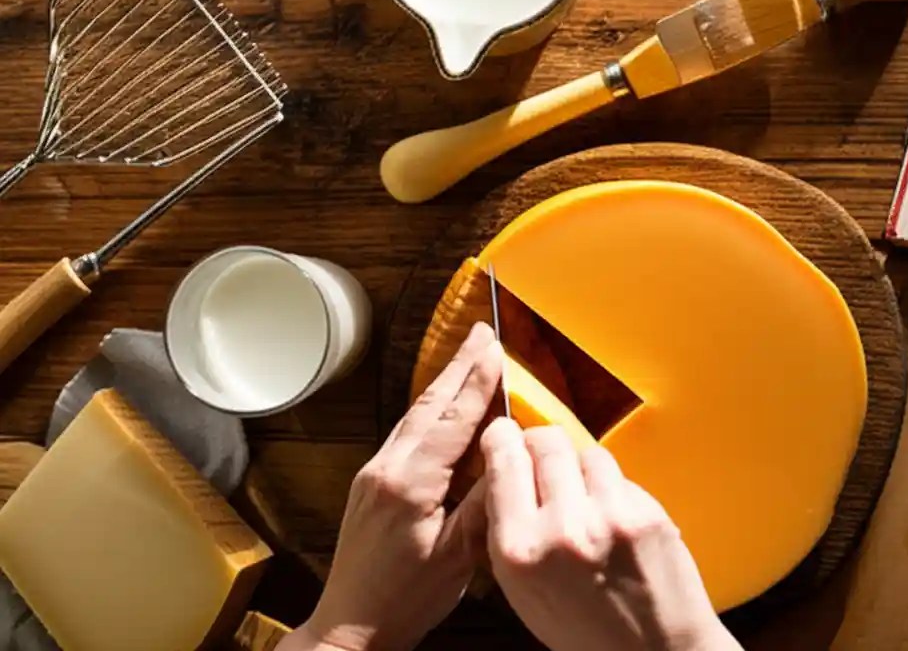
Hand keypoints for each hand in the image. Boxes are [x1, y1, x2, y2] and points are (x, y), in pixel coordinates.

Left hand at [280, 323, 502, 650]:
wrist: (351, 627)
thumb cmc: (405, 600)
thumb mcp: (458, 557)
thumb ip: (485, 504)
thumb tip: (513, 460)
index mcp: (410, 485)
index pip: (451, 420)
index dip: (476, 382)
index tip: (494, 347)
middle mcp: (386, 470)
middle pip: (428, 406)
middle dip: (458, 366)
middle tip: (481, 331)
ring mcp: (374, 475)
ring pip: (414, 417)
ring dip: (443, 384)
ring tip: (468, 358)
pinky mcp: (370, 487)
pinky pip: (405, 435)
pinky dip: (430, 411)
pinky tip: (443, 408)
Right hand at [480, 419, 740, 650]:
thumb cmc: (580, 630)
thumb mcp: (521, 591)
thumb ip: (508, 530)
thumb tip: (503, 471)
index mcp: (519, 550)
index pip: (503, 461)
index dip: (502, 439)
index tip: (504, 433)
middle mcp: (561, 528)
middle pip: (546, 442)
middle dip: (541, 443)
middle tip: (544, 455)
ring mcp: (609, 517)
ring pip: (587, 453)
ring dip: (581, 468)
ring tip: (586, 499)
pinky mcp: (648, 513)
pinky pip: (621, 477)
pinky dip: (613, 489)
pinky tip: (615, 518)